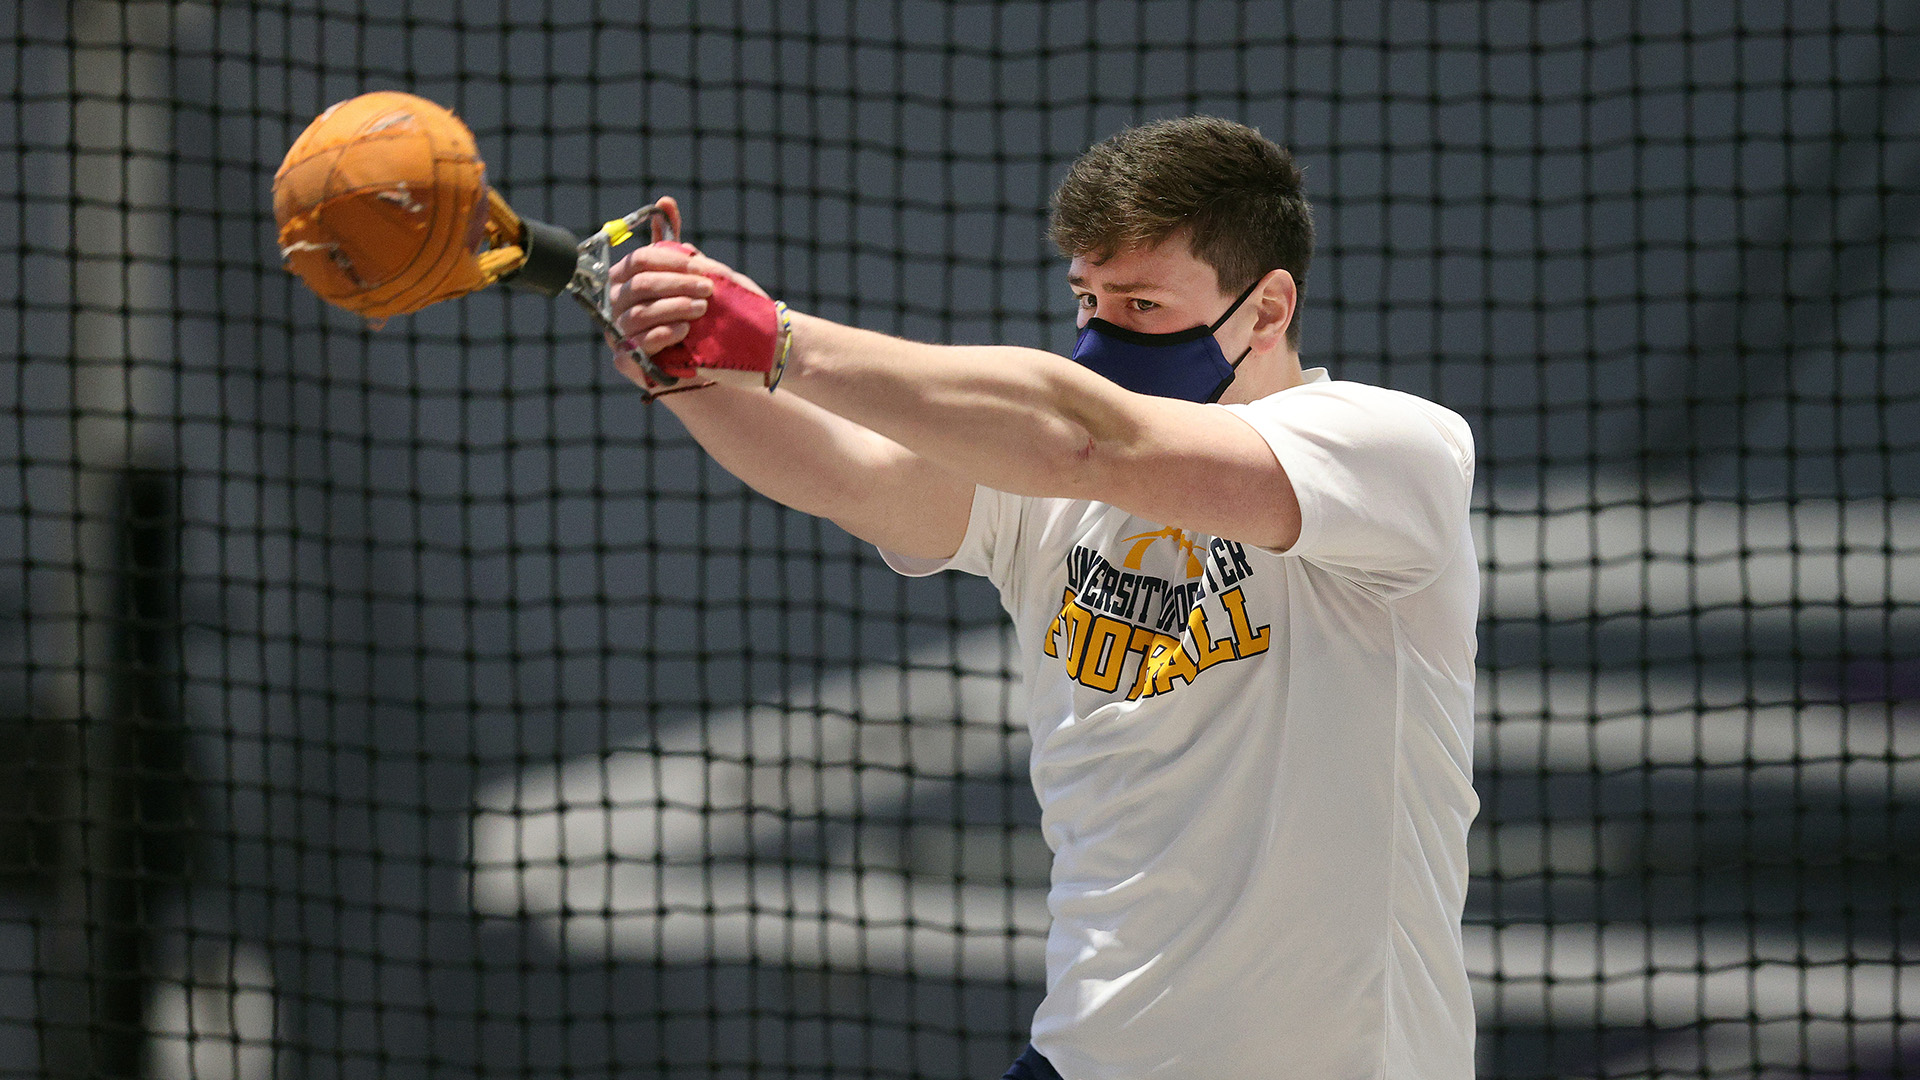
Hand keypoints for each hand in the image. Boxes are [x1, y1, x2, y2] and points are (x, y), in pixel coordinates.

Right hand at [605, 196, 772, 390]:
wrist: (706, 359)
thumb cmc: (693, 312)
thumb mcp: (688, 276)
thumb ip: (673, 244)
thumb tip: (665, 202)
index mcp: (625, 279)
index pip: (638, 261)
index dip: (670, 261)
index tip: (699, 266)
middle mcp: (616, 304)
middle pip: (640, 285)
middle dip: (677, 285)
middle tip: (708, 289)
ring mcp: (619, 333)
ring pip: (640, 314)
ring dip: (674, 308)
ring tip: (701, 309)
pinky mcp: (626, 361)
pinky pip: (638, 344)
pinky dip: (662, 334)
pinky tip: (684, 331)